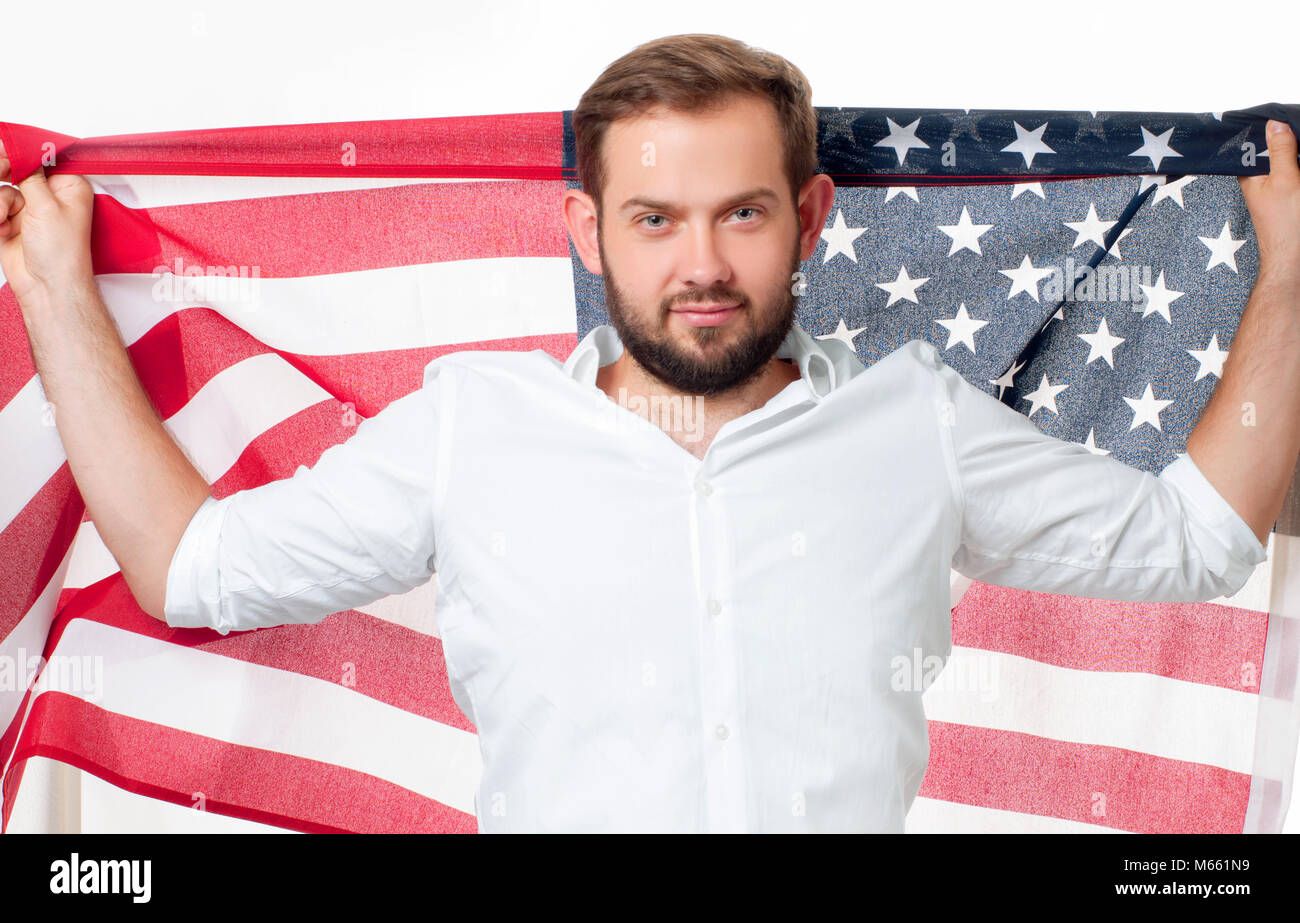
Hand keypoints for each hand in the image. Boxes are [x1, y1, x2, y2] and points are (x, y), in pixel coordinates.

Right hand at [0, 140, 95, 313]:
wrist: (47, 286)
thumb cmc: (62, 254)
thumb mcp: (46, 206)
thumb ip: (30, 175)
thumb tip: (21, 151)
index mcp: (69, 186)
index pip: (43, 157)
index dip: (21, 150)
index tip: (4, 146)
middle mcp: (50, 195)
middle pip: (18, 168)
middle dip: (4, 171)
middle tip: (0, 173)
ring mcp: (30, 208)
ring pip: (3, 187)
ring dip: (0, 202)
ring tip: (4, 217)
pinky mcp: (12, 220)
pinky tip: (3, 228)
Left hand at [1238, 120, 1299, 284]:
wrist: (1294, 258)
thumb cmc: (1286, 225)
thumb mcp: (1285, 180)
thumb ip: (1281, 152)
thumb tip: (1274, 124)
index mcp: (1251, 175)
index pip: (1252, 143)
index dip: (1267, 127)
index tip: (1281, 113)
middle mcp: (1260, 180)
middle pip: (1272, 149)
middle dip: (1286, 138)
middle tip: (1295, 123)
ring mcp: (1276, 188)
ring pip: (1286, 161)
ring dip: (1295, 151)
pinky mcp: (1290, 195)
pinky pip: (1293, 173)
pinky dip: (1298, 164)